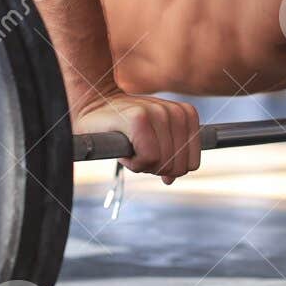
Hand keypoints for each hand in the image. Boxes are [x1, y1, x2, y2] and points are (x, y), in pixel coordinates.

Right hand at [72, 92, 201, 182]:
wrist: (94, 106)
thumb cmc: (124, 126)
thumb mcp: (155, 140)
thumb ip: (170, 157)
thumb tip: (171, 180)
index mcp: (187, 115)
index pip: (191, 164)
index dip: (169, 167)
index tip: (151, 153)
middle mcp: (176, 112)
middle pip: (177, 167)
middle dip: (156, 168)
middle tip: (138, 151)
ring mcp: (159, 113)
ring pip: (163, 164)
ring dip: (142, 165)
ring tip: (130, 147)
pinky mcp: (140, 118)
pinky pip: (149, 158)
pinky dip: (134, 163)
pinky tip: (124, 149)